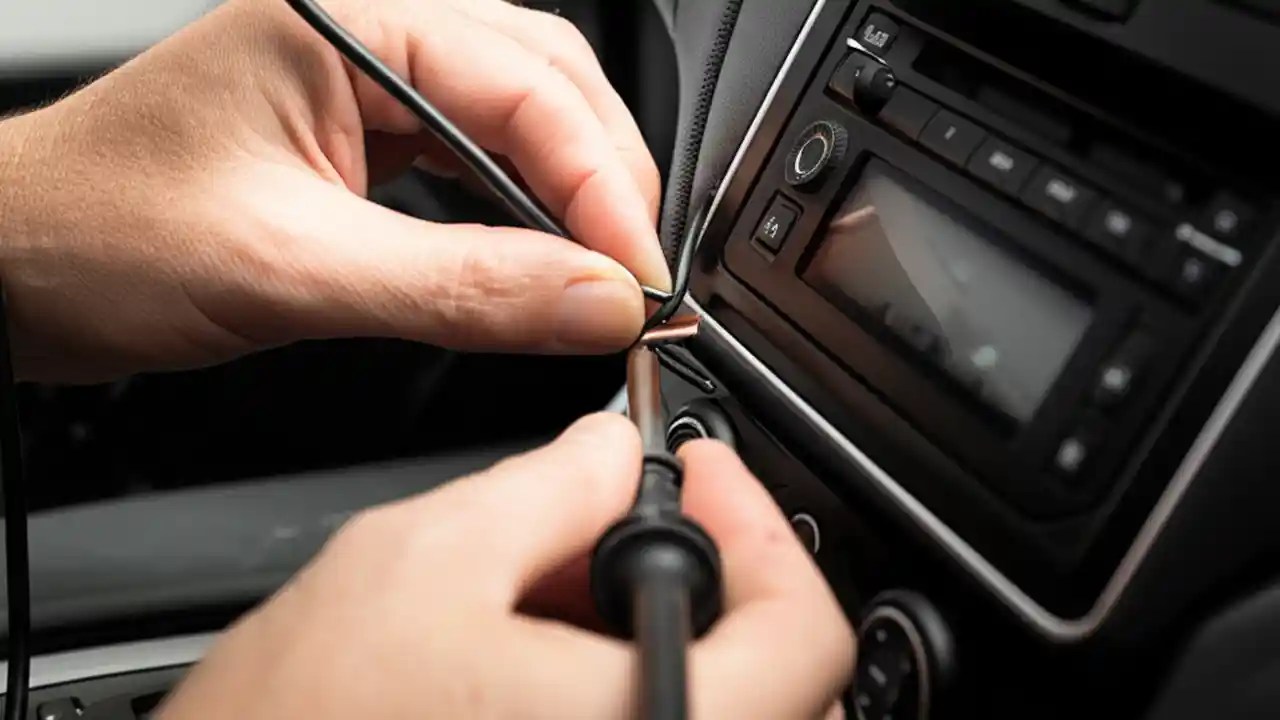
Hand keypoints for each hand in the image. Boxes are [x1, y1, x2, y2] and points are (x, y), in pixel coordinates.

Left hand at [0, 0, 667, 381]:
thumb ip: (459, 288)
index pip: (526, 88)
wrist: (9, 269)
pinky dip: (522, 215)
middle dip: (605, 182)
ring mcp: (364, 84)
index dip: (602, 188)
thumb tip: (591, 301)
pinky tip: (540, 258)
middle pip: (544, 86)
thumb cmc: (95, 236)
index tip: (640, 277)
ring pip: (518, 121)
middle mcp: (363, 36)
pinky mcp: (362, 138)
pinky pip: (474, 161)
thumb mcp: (289, 269)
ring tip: (603, 274)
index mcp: (342, 22)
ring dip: (572, 199)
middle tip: (635, 278)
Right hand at [155, 414, 855, 718]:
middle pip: (769, 676)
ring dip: (650, 626)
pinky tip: (526, 653)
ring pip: (708, 706)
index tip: (703, 477)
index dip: (759, 526)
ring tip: (546, 591)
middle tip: (622, 520)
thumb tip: (612, 451)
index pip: (804, 634)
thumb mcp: (429, 556)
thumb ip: (554, 482)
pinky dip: (614, 680)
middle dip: (701, 574)